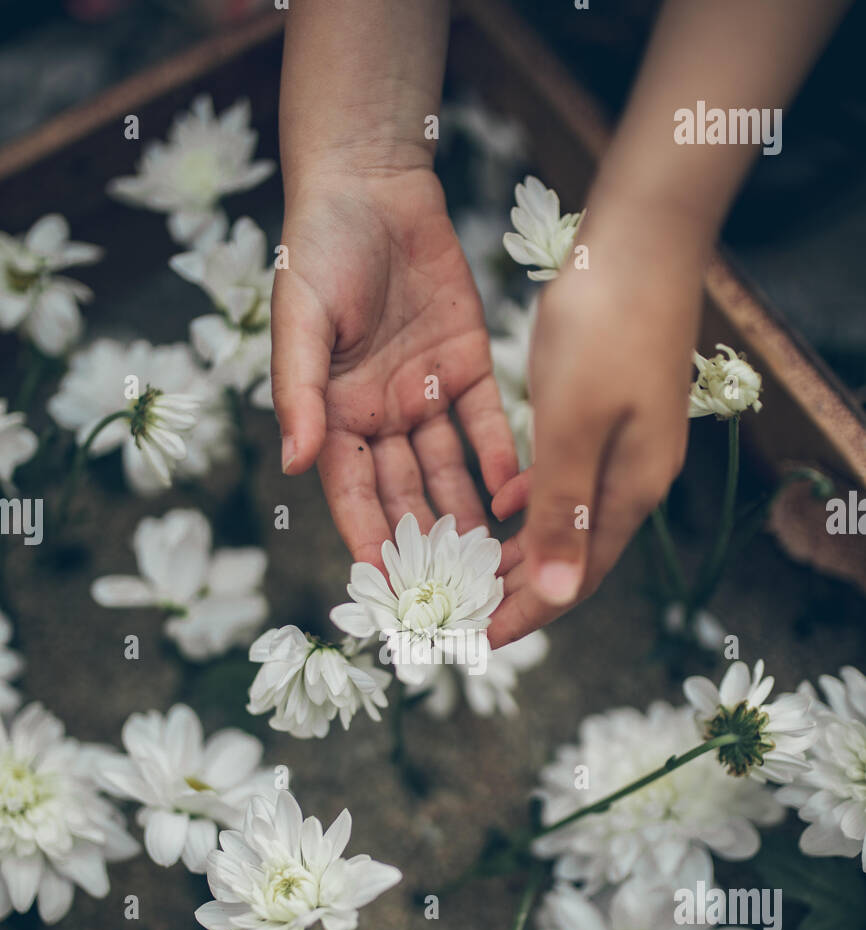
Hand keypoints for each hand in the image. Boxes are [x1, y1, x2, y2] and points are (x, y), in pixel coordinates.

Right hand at [270, 165, 517, 568]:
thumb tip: (295, 464)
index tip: (387, 587)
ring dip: (467, 514)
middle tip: (452, 591)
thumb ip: (299, 393)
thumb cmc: (316, 247)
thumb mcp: (298, 320)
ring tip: (492, 561)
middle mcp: (381, 415)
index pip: (353, 493)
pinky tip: (512, 495)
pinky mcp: (467, 364)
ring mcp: (425, 394)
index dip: (369, 539)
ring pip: (449, 470)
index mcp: (334, 414)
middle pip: (405, 494)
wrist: (370, 181)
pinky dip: (498, 458)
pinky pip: (486, 423)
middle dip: (425, 543)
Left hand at [488, 200, 706, 648]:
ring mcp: (618, 444)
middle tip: (456, 611)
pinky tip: (492, 501)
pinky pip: (556, 476)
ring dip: (512, 546)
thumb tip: (552, 597)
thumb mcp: (573, 427)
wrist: (643, 238)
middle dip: (511, 588)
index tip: (471, 640)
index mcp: (627, 492)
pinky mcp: (601, 411)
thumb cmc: (606, 326)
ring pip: (556, 518)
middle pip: (565, 557)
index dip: (521, 614)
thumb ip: (560, 513)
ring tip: (464, 570)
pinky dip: (522, 498)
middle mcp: (629, 479)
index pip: (570, 579)